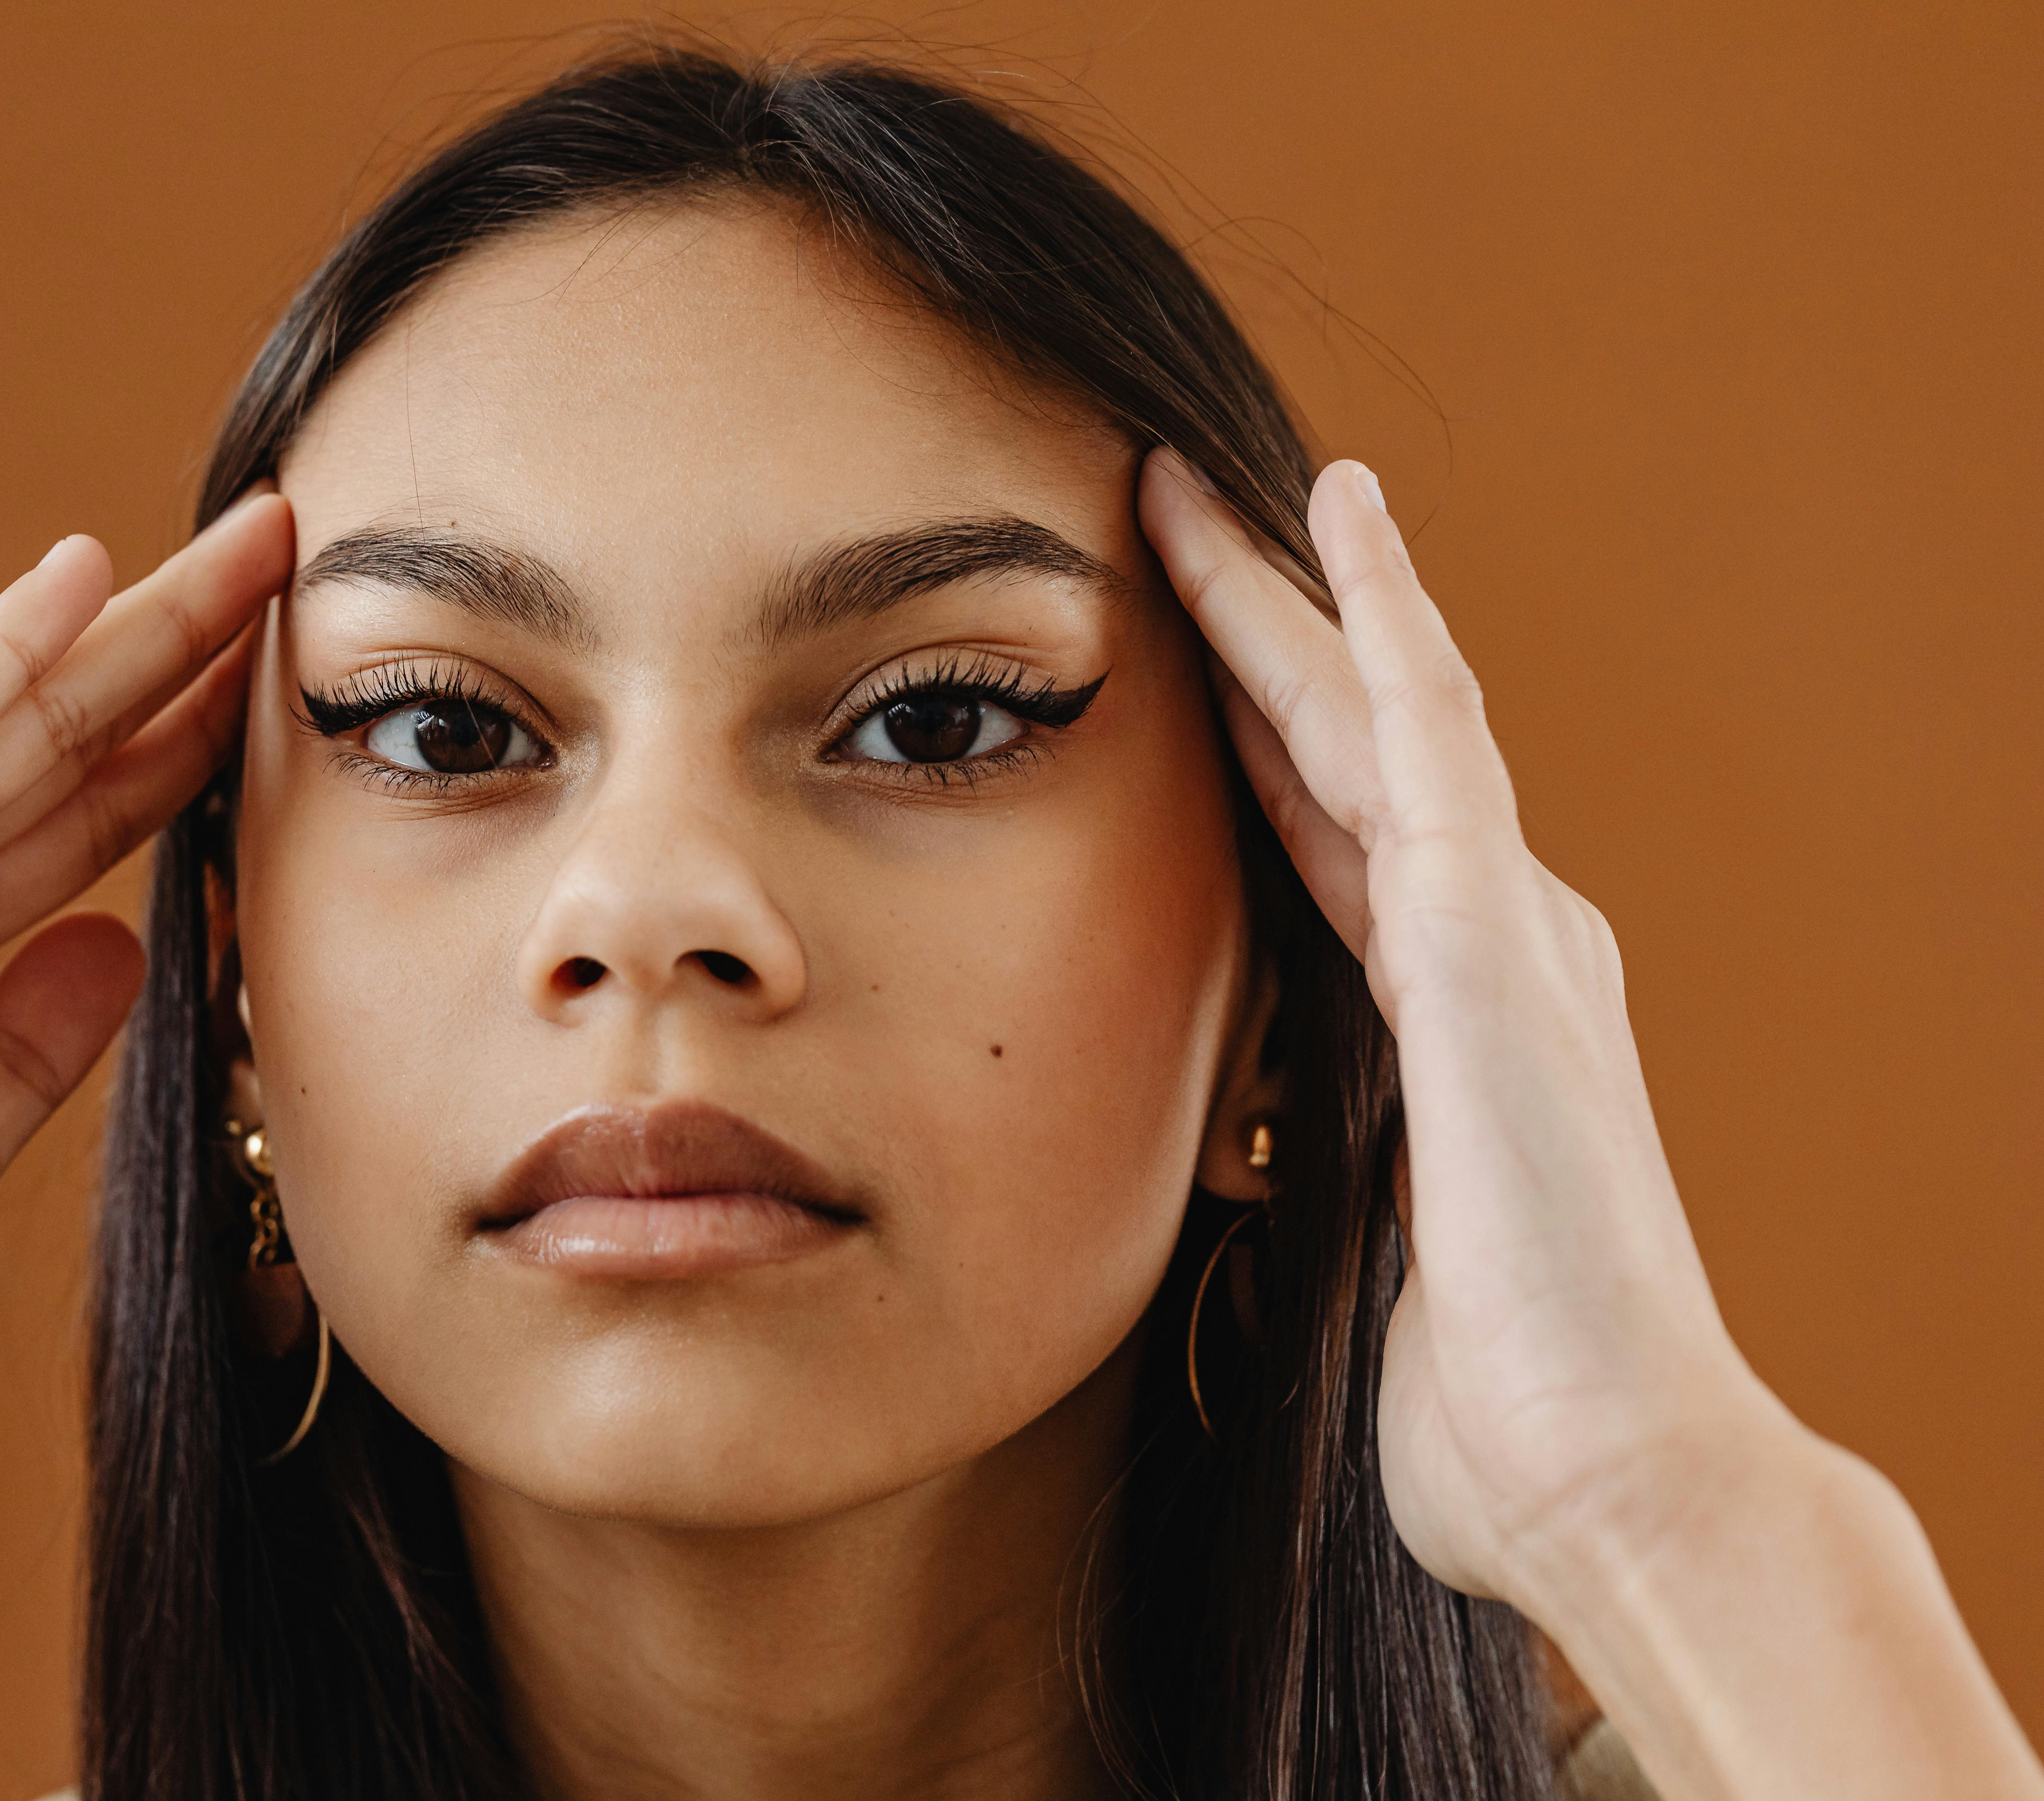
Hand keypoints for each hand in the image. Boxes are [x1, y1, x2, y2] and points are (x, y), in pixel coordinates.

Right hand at [0, 495, 289, 1539]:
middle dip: (163, 666)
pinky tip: (72, 588)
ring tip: (226, 548)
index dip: (164, 760)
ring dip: (107, 634)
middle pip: (37, 759)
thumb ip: (11, 1063)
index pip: (55, 838)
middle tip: (278, 568)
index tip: (269, 699)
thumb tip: (113, 955)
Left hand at [1135, 452, 1779, 1606]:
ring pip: (1371, 708)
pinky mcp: (1493, 941)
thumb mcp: (1365, 1235)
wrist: (1600, 1471)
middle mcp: (1481, 945)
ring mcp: (1502, 930)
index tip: (1170, 646)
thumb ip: (1323, 1161)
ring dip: (1285, 593)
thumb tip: (1251, 1158)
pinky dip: (1383, 621)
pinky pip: (1428, 735)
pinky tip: (1336, 518)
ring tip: (1195, 489)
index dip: (1249, 727)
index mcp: (1441, 1012)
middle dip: (1250, 627)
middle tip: (1158, 516)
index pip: (1322, 829)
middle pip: (1338, 742)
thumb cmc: (1487, 1394)